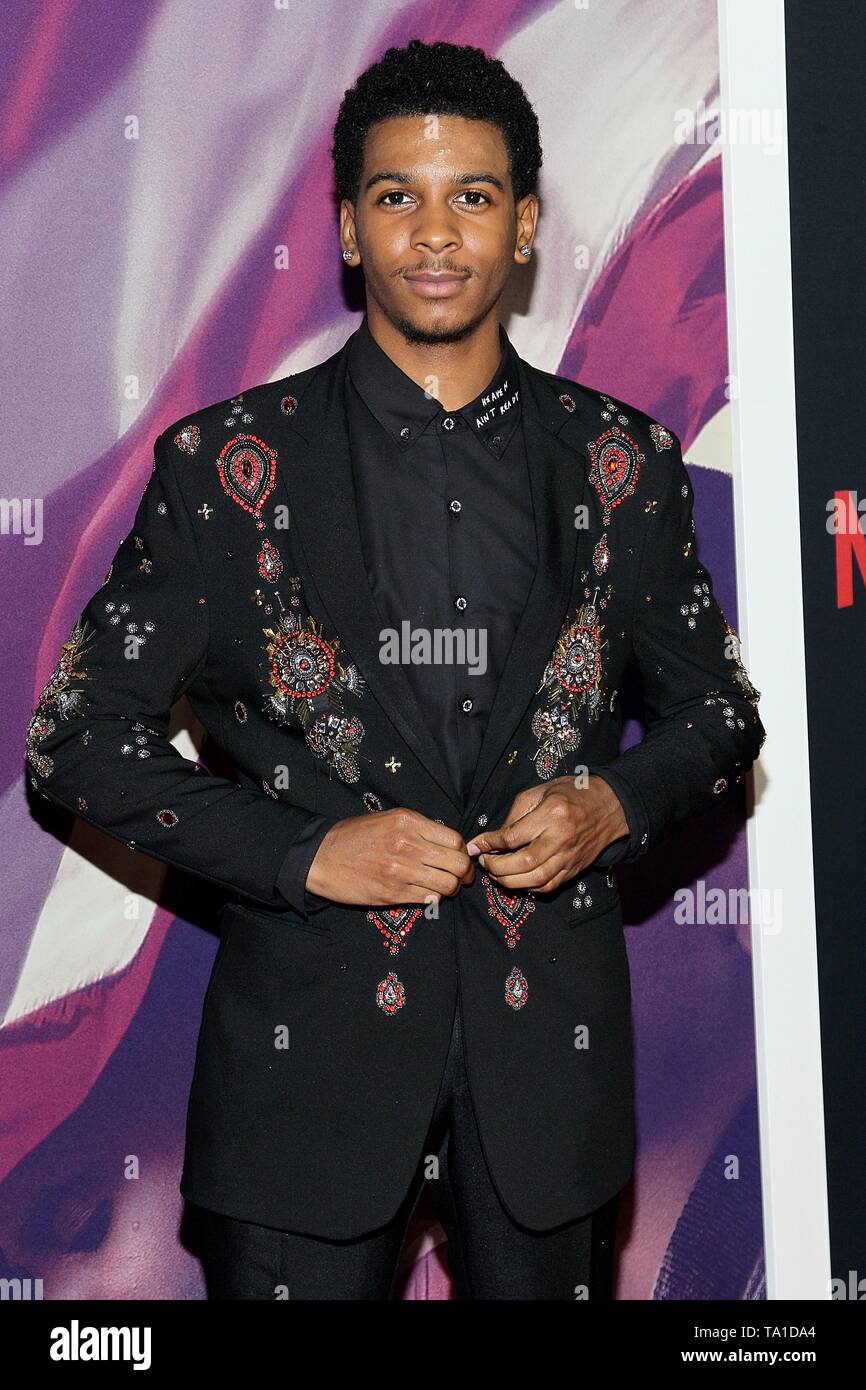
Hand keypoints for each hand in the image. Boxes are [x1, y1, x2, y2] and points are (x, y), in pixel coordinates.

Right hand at [306, 808, 475, 907]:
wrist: (320, 857)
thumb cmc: (354, 836)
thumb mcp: (388, 819)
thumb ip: (419, 829)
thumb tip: (448, 844)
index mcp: (408, 821)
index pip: (455, 840)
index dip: (463, 852)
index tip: (459, 858)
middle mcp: (408, 845)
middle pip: (458, 864)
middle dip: (464, 873)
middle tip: (461, 877)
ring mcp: (400, 871)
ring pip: (447, 885)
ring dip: (450, 888)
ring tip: (443, 886)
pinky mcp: (392, 894)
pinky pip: (428, 899)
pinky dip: (433, 898)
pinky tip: (425, 893)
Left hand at [464, 775, 627, 893]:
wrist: (611, 806)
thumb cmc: (573, 793)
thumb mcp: (542, 790)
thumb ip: (517, 813)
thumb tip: (496, 837)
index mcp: (552, 814)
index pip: (513, 836)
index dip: (489, 843)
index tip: (475, 845)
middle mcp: (561, 838)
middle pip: (522, 863)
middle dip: (496, 866)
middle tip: (484, 861)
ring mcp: (569, 857)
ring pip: (535, 880)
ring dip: (508, 881)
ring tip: (496, 873)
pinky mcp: (575, 869)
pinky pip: (548, 886)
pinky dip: (528, 888)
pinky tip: (516, 881)